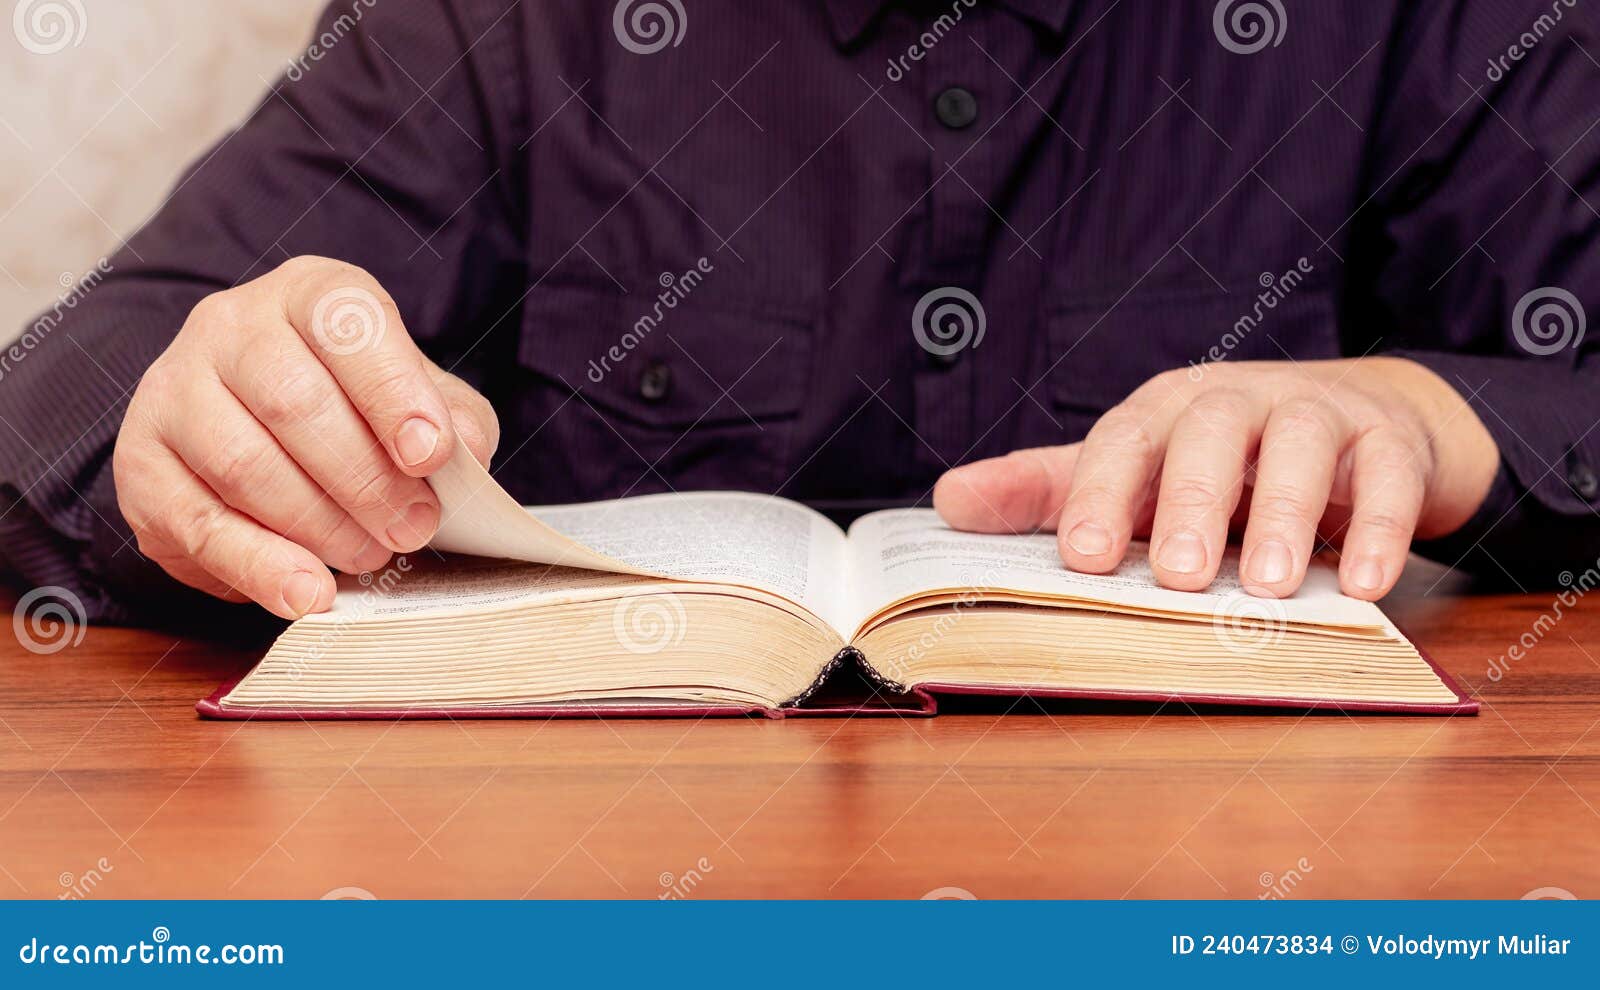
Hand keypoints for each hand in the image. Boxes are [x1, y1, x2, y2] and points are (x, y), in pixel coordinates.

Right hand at [114, 256, 499, 618]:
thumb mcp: (423, 398)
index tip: (433, 454)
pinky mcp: (143, 465)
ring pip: (243, 464)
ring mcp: (175, 392)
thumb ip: (454, 416)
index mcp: (308, 296)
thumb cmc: (358, 409)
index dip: (393, 391)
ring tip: (369, 555)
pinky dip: (260, 567)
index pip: (344, 323)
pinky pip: (199, 524)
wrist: (262, 429)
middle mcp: (230, 328)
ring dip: (319, 525)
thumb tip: (462, 448)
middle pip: (292, 401)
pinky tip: (307, 591)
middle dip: (365, 480)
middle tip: (412, 528)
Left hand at [933, 358, 1498, 599]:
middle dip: (1194, 505)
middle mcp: (1237, 401)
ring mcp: (1318, 413)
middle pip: (1210, 434)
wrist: (1352, 423)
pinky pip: (1389, 477)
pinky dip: (1382, 529)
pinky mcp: (1388, 441)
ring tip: (1270, 588)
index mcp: (1164, 411)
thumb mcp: (1133, 474)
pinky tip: (1366, 586)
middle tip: (1180, 579)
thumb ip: (1047, 491)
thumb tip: (945, 502)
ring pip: (1304, 447)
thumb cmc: (1219, 464)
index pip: (1123, 442)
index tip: (1085, 560)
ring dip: (1288, 516)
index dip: (1102, 496)